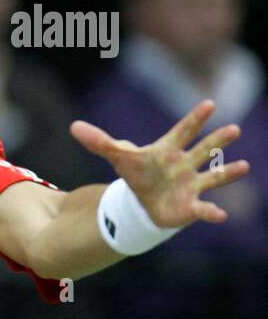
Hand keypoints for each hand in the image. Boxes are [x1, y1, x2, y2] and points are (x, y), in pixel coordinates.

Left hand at [70, 99, 251, 226]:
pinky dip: (211, 212)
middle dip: (217, 141)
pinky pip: (203, 208)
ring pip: (212, 177)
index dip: (195, 119)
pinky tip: (220, 214)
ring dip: (226, 172)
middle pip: (203, 150)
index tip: (209, 104)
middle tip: (234, 129)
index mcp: (168, 150)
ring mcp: (191, 185)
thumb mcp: (118, 157)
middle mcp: (185, 165)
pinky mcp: (190, 206)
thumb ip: (99, 142)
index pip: (183, 131)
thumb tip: (73, 126)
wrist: (142, 202)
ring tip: (243, 166)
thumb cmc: (137, 174)